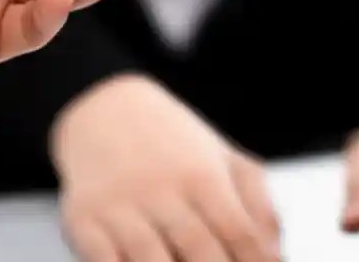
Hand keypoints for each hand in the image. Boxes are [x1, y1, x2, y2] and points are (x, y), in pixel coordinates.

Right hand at [55, 75, 279, 261]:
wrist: (105, 111)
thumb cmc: (176, 147)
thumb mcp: (224, 160)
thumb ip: (258, 206)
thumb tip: (276, 257)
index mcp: (203, 175)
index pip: (239, 232)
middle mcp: (161, 189)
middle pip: (199, 250)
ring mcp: (119, 206)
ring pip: (151, 260)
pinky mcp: (82, 220)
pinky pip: (103, 261)